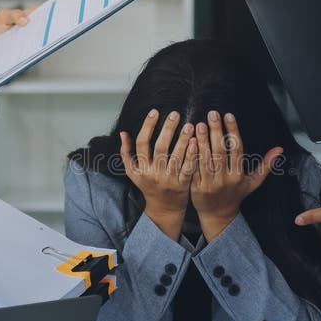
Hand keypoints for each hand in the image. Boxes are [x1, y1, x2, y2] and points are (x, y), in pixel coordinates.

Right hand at [120, 109, 196, 239]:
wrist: (164, 210)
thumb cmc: (149, 186)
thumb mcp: (133, 173)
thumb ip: (126, 153)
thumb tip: (123, 132)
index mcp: (141, 169)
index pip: (142, 144)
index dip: (147, 126)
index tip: (155, 111)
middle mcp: (154, 174)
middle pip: (160, 148)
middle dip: (167, 129)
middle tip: (174, 114)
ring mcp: (169, 180)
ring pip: (175, 157)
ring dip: (182, 140)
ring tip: (189, 124)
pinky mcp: (183, 185)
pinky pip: (188, 168)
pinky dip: (192, 155)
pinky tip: (197, 142)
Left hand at [191, 111, 282, 240]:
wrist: (218, 215)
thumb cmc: (236, 195)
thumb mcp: (253, 182)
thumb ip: (265, 165)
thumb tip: (279, 149)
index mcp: (238, 176)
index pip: (236, 149)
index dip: (233, 131)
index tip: (229, 115)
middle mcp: (224, 179)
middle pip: (220, 151)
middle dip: (216, 131)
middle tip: (212, 114)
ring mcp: (209, 184)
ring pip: (205, 159)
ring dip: (202, 140)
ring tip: (199, 123)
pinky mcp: (195, 187)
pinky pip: (193, 168)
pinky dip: (191, 155)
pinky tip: (189, 141)